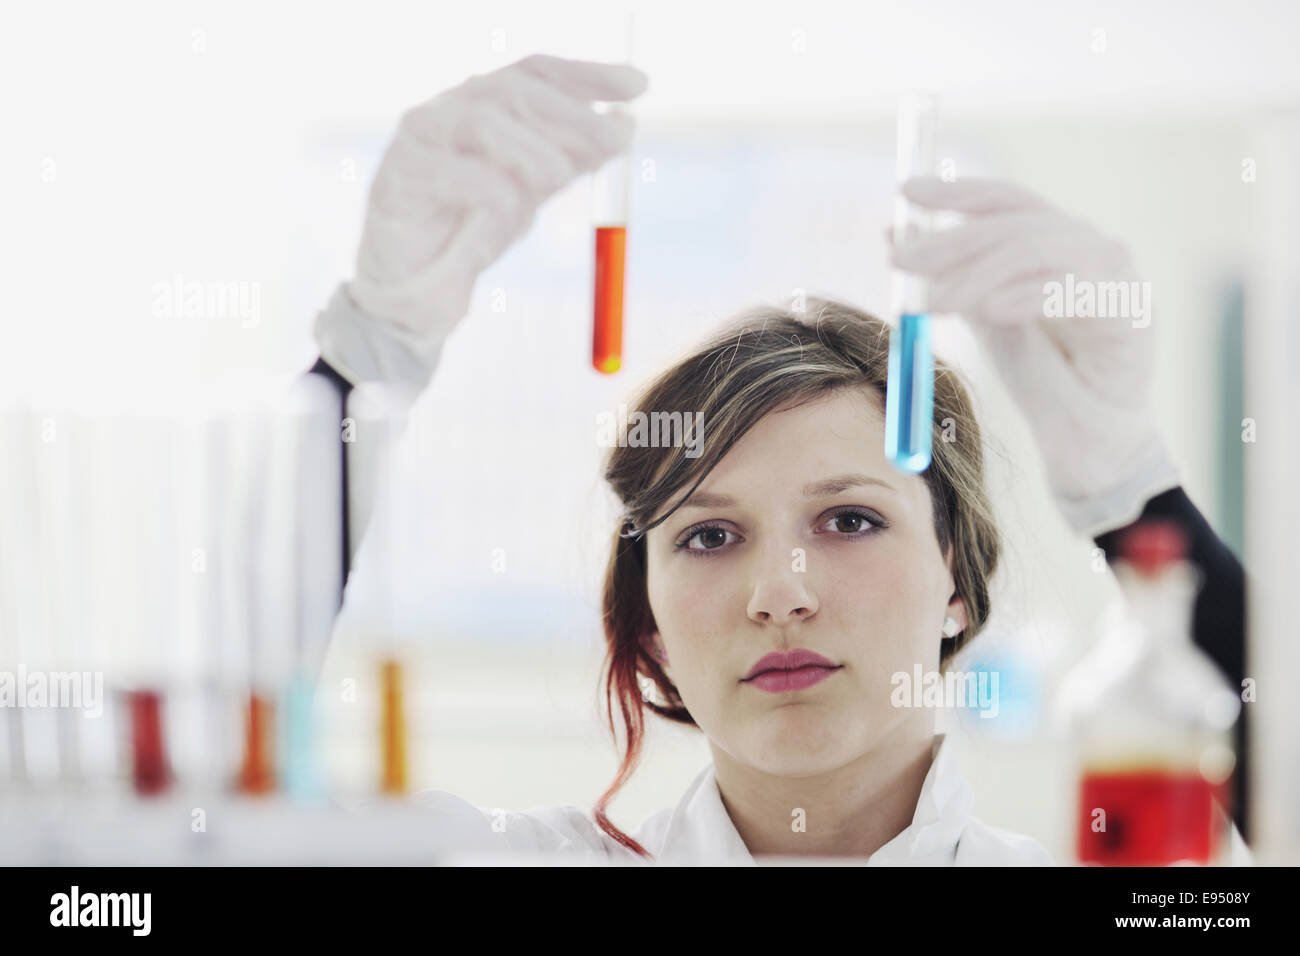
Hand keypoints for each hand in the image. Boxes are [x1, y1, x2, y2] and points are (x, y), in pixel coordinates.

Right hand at [314, 54, 647, 394]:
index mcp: (485, 105)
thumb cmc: (472, 231)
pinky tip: (508, 204)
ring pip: (478, 118)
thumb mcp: (534, 191)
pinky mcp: (396, 181)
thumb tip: (625, 124)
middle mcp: (450, 110)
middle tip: (614, 142)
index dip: (588, 74)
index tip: (640, 85)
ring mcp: (419, 140)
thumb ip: (574, 158)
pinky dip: (483, 183)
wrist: (417, 290)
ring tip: (561, 176)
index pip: (538, 72)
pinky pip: (443, 170)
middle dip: (570, 112)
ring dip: (529, 144)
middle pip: (513, 89)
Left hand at [888, 176, 1179, 537]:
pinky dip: (1026, 294)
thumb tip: (895, 234)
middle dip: (950, 240)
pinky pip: (1073, 290)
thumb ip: (949, 273)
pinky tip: (991, 310)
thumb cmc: (1040, 373)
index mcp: (1054, 238)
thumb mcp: (982, 314)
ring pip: (1035, 251)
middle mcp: (1087, 244)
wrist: (1087, 437)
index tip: (905, 193)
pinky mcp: (1131, 310)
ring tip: (935, 304)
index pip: (1002, 200)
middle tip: (901, 260)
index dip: (954, 191)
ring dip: (977, 273)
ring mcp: (1114, 272)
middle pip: (1012, 223)